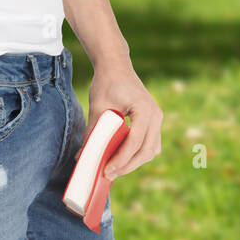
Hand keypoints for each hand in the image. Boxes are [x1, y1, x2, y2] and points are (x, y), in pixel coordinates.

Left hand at [86, 60, 162, 179]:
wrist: (116, 66)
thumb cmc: (106, 83)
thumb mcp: (97, 108)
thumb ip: (92, 133)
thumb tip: (82, 158)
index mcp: (144, 110)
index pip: (134, 142)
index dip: (120, 160)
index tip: (106, 170)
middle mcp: (156, 114)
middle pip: (146, 151)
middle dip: (127, 166)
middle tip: (108, 174)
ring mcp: (157, 117)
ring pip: (151, 150)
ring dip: (134, 162)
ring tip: (114, 168)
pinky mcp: (153, 120)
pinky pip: (151, 144)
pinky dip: (138, 154)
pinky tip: (122, 157)